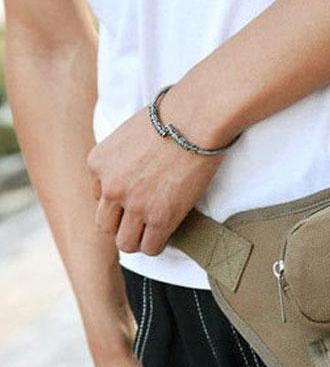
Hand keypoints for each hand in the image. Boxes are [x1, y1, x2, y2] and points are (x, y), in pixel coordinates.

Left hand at [86, 87, 222, 255]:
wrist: (194, 121)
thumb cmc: (170, 119)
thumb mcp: (127, 134)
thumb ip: (121, 158)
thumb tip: (133, 174)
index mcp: (98, 163)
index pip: (98, 197)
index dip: (119, 202)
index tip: (136, 200)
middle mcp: (111, 187)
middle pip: (106, 226)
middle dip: (123, 226)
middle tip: (142, 222)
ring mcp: (135, 205)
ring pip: (125, 243)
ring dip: (138, 240)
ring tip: (154, 232)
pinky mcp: (160, 218)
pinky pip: (150, 248)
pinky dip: (157, 245)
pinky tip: (167, 234)